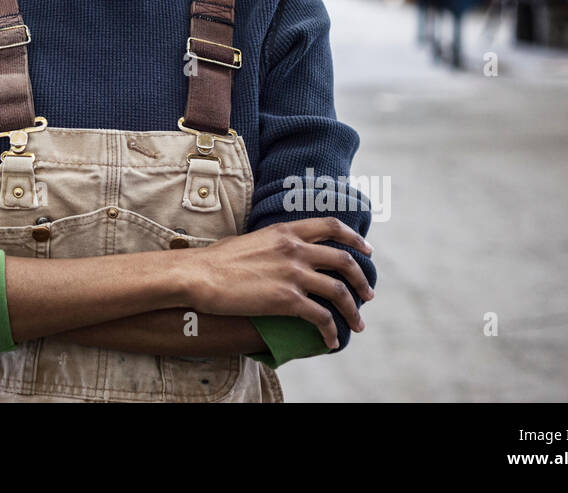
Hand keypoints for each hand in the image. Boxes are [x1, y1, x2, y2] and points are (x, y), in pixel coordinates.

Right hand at [183, 218, 374, 349]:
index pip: (331, 226)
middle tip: (368, 294)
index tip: (366, 251)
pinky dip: (330, 331)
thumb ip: (272, 243)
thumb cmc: (216, 260)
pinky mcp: (287, 300)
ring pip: (339, 291)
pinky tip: (330, 341)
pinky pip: (320, 317)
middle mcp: (295, 249)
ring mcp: (293, 274)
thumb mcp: (250, 239)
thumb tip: (277, 252)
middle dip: (361, 280)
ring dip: (353, 310)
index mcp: (286, 231)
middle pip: (344, 261)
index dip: (354, 238)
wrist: (200, 275)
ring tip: (358, 323)